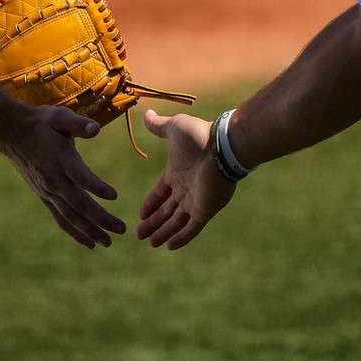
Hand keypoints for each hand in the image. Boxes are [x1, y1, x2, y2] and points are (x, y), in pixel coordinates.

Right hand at [3, 105, 123, 247]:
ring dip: (89, 231)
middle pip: (78, 204)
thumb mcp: (59, 116)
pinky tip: (89, 243)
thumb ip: (78, 123)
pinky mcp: (45, 197)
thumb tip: (95, 129)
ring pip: (70, 216)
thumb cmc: (41, 123)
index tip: (114, 196)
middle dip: (100, 219)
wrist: (13, 135)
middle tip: (121, 230)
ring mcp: (49, 192)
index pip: (80, 176)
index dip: (96, 186)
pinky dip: (75, 232)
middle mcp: (54, 180)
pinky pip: (61, 218)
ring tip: (108, 243)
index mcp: (61, 160)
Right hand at [136, 112, 236, 248]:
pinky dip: (181, 237)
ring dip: (162, 232)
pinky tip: (169, 246)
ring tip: (150, 243)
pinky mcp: (205, 210)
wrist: (222, 147)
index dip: (151, 204)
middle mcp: (185, 189)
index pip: (160, 193)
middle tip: (139, 235)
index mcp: (176, 173)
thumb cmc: (199, 136)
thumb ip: (159, 126)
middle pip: (166, 211)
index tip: (140, 215)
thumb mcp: (174, 128)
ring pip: (176, 221)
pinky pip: (192, 228)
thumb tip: (146, 114)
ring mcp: (196, 200)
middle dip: (153, 223)